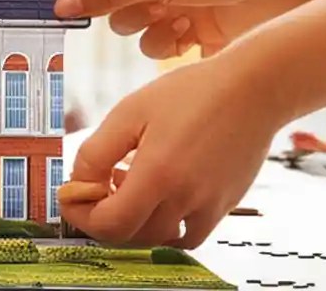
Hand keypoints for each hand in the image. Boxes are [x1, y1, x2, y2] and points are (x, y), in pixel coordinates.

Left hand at [60, 57, 281, 248]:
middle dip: (104, 217)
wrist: (253, 88)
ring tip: (130, 181)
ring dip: (135, 221)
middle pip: (131, 236)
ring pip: (160, 237)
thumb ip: (97, 152)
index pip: (109, 224)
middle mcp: (185, 198)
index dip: (81, 217)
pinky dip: (167, 224)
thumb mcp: (130, 112)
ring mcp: (210, 206)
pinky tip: (161, 192)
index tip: (71, 199)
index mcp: (157, 175)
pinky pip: (190, 233)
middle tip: (97, 187)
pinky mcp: (226, 205)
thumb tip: (78, 184)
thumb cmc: (194, 92)